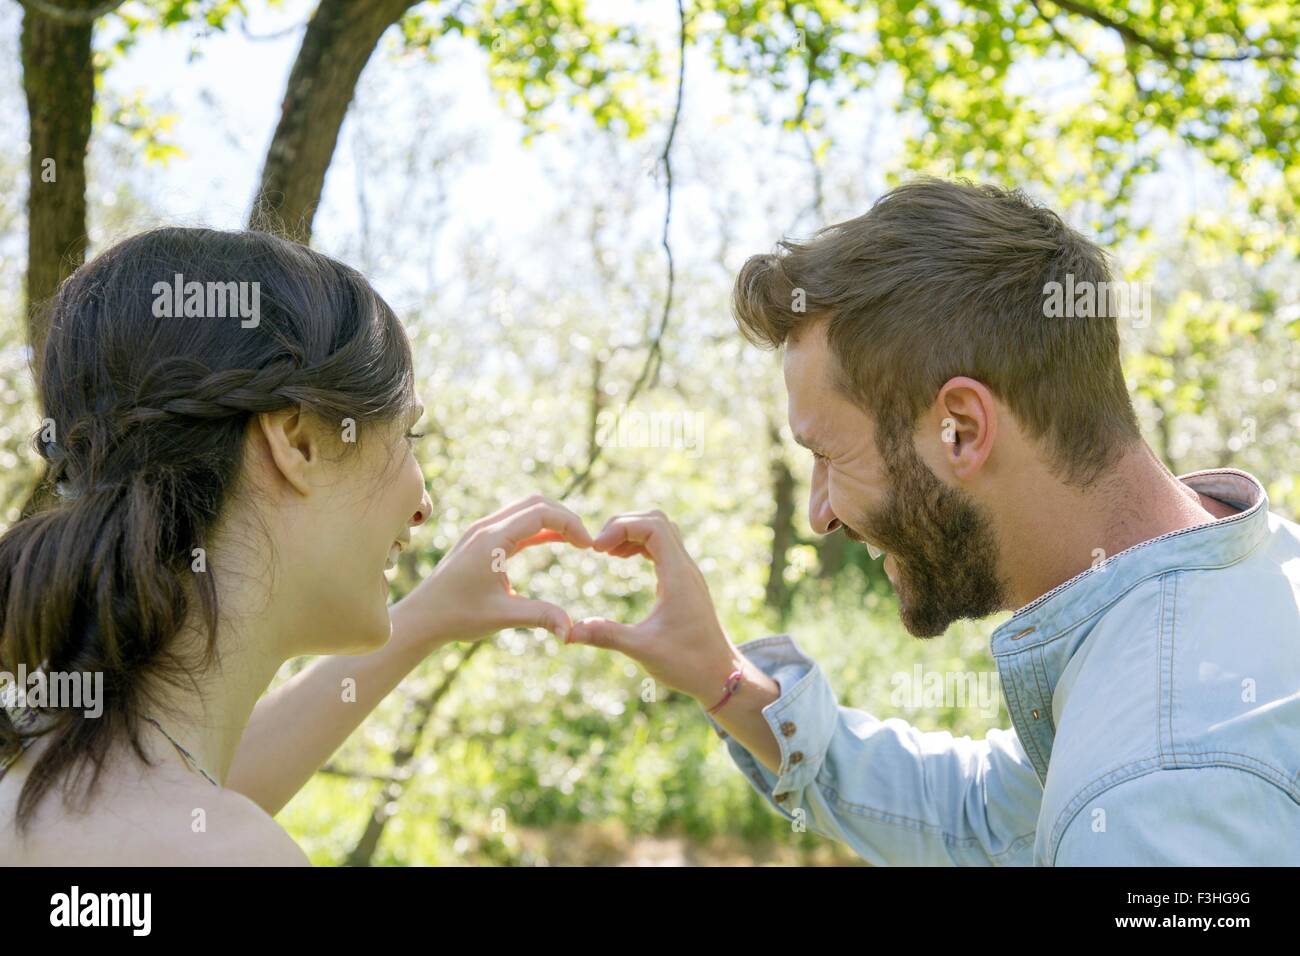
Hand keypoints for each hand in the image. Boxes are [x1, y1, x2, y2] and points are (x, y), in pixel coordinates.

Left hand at [394, 494, 592, 647]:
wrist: (421, 618)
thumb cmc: (456, 616)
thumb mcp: (502, 616)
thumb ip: (541, 616)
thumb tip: (572, 631)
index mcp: (492, 540)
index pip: (541, 513)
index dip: (570, 524)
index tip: (588, 546)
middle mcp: (487, 527)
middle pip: (536, 502)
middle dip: (566, 517)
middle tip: (586, 542)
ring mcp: (483, 531)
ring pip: (526, 509)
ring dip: (553, 519)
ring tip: (577, 541)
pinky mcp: (482, 540)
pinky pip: (517, 523)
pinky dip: (540, 528)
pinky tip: (558, 541)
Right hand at [567, 510, 743, 703]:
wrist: (720, 676)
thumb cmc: (688, 663)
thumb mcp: (643, 650)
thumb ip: (607, 636)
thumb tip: (569, 632)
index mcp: (678, 576)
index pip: (653, 526)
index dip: (621, 527)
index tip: (597, 549)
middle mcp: (685, 568)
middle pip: (656, 521)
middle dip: (624, 525)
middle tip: (599, 548)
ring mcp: (686, 573)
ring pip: (661, 532)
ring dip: (632, 533)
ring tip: (606, 552)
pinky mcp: (684, 582)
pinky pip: (663, 548)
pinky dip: (640, 545)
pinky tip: (622, 560)